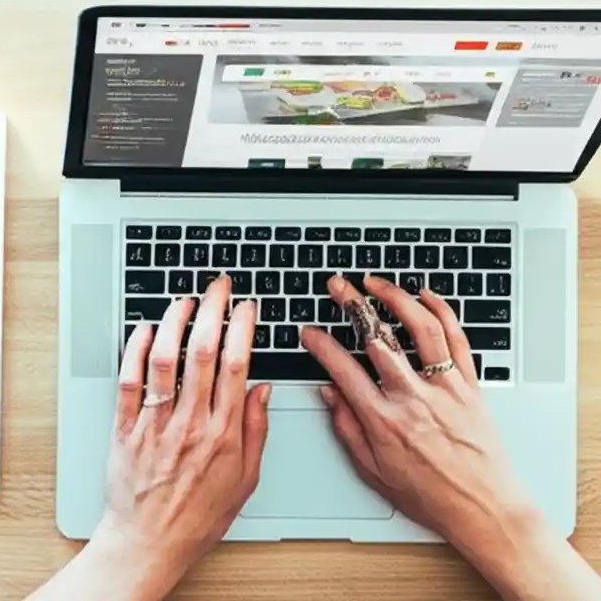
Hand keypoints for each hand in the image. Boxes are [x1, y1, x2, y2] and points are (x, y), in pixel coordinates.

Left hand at [30, 276, 270, 600]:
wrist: (149, 541)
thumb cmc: (197, 516)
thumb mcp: (245, 480)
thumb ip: (256, 432)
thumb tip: (262, 390)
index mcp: (223, 433)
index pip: (237, 365)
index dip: (243, 328)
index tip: (247, 307)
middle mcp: (190, 423)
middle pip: (203, 352)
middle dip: (213, 311)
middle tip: (218, 287)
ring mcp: (155, 423)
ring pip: (164, 359)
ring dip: (174, 321)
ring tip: (183, 299)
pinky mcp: (124, 428)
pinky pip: (129, 380)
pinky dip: (135, 350)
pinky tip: (144, 329)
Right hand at [304, 275, 600, 599]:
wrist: (484, 508)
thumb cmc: (430, 496)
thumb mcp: (372, 471)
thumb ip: (346, 428)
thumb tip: (328, 394)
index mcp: (384, 421)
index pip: (342, 369)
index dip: (320, 345)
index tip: (308, 331)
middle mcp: (414, 399)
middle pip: (377, 338)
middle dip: (352, 304)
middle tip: (338, 286)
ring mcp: (445, 389)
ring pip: (420, 329)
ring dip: (396, 298)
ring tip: (377, 283)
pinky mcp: (470, 387)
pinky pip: (457, 340)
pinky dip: (443, 312)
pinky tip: (427, 296)